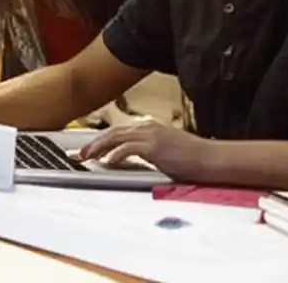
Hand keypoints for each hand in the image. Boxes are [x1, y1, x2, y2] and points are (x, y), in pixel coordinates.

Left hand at [75, 119, 214, 179]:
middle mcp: (145, 127)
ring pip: (115, 138)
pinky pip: (129, 148)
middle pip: (111, 133)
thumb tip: (124, 157)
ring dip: (98, 148)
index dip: (98, 141)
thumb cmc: (190, 158)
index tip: (85, 151)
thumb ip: (144, 150)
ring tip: (86, 157)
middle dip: (92, 144)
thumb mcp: (162, 150)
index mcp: (146, 127)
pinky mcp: (155, 146)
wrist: (210, 159)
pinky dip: (117, 154)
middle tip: (77, 155)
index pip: (116, 132)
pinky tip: (108, 161)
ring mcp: (150, 135)